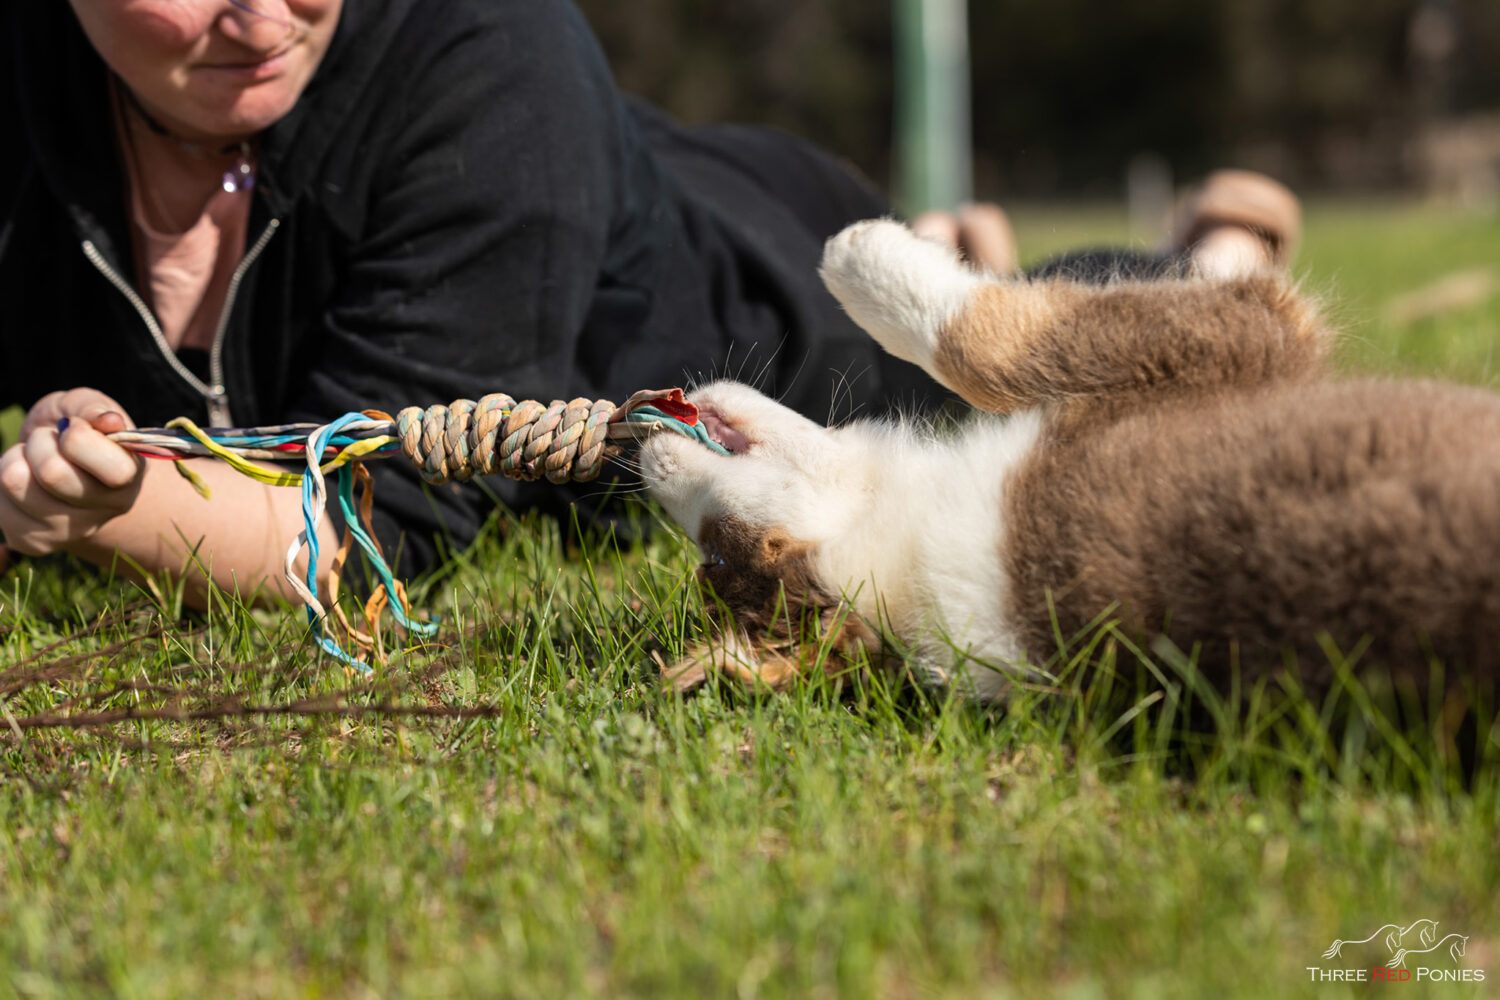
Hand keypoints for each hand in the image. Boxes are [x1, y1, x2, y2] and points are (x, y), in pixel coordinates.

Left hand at [0, 389, 145, 556]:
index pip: (112, 469)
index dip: (78, 438)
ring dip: (17, 460)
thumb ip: (94, 408)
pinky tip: (24, 482)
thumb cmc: (77, 431)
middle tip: (49, 441)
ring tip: (34, 459)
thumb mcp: (85, 407)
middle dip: (41, 443)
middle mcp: (107, 510)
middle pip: (52, 473)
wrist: (62, 467)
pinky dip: (1, 481)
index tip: (72, 427)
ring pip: (16, 483)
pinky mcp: (34, 542)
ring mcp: (71, 531)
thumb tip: (109, 421)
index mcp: (130, 476)